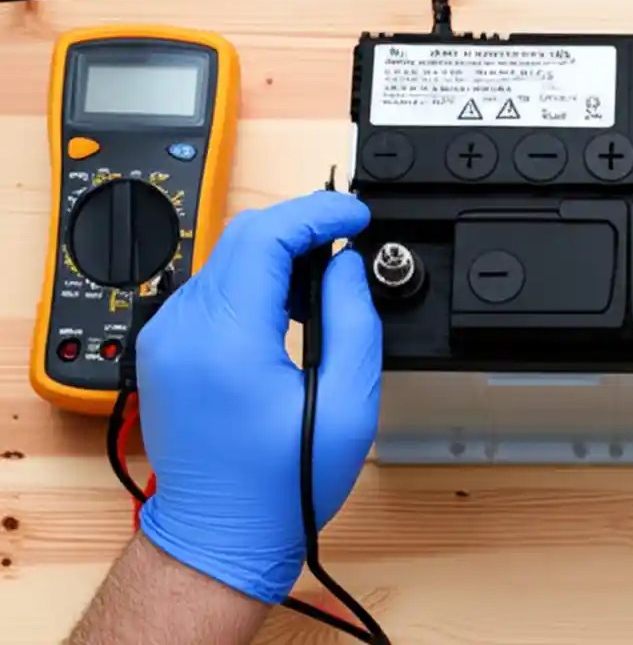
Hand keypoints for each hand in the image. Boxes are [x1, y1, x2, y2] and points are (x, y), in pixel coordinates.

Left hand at [137, 191, 380, 603]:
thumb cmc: (281, 484)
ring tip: (324, 282)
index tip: (355, 212)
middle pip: (242, 238)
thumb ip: (353, 321)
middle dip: (301, 226)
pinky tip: (286, 308)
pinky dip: (253, 282)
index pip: (265, 237)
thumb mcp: (347, 404)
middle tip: (349, 236)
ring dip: (277, 256)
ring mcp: (165, 339)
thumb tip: (345, 266)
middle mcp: (182, 330)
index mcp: (226, 341)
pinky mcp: (164, 349)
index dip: (317, 212)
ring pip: (225, 260)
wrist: (221, 533)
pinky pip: (210, 290)